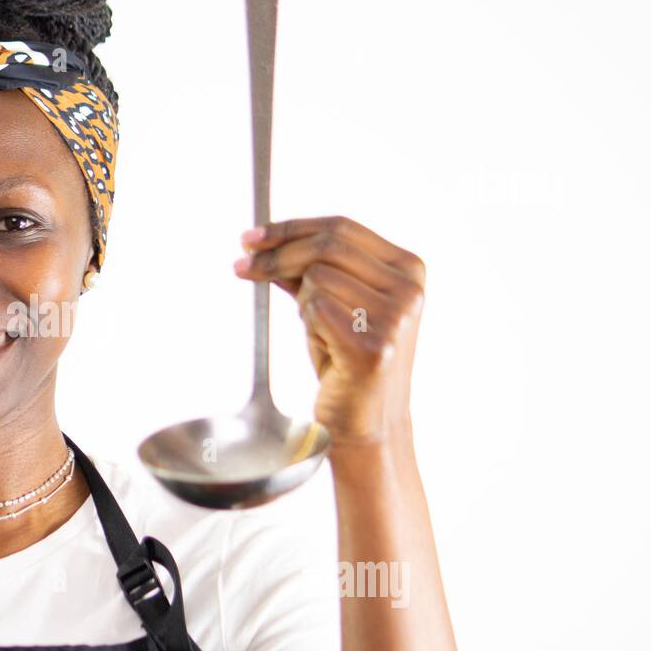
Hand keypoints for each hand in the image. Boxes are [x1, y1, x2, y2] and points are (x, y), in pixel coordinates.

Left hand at [234, 216, 424, 446]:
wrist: (367, 423)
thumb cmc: (346, 362)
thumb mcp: (330, 303)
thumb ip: (307, 270)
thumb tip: (260, 242)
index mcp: (408, 268)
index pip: (341, 227)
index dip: (291, 228)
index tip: (251, 236)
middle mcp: (409, 288)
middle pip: (326, 246)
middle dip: (277, 254)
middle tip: (242, 264)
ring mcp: (395, 317)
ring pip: (317, 279)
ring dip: (302, 305)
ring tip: (321, 333)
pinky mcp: (373, 346)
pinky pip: (315, 310)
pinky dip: (309, 326)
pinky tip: (326, 350)